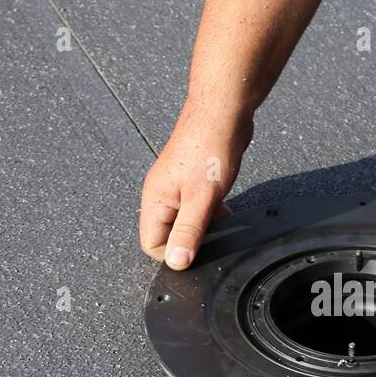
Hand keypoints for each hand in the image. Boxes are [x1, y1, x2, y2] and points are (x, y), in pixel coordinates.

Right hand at [139, 100, 252, 267]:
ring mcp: (176, 188)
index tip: (196, 250)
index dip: (174, 254)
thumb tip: (176, 262)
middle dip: (190, 240)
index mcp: (154, 200)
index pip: (151, 245)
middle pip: (167, 235)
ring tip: (219, 216)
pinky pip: (197, 208)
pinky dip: (210, 213)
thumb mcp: (201, 199)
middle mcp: (161, 195)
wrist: (223, 113)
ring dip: (203, 226)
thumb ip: (188, 232)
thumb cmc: (209, 147)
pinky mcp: (192, 182)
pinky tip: (224, 207)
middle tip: (212, 231)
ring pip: (185, 222)